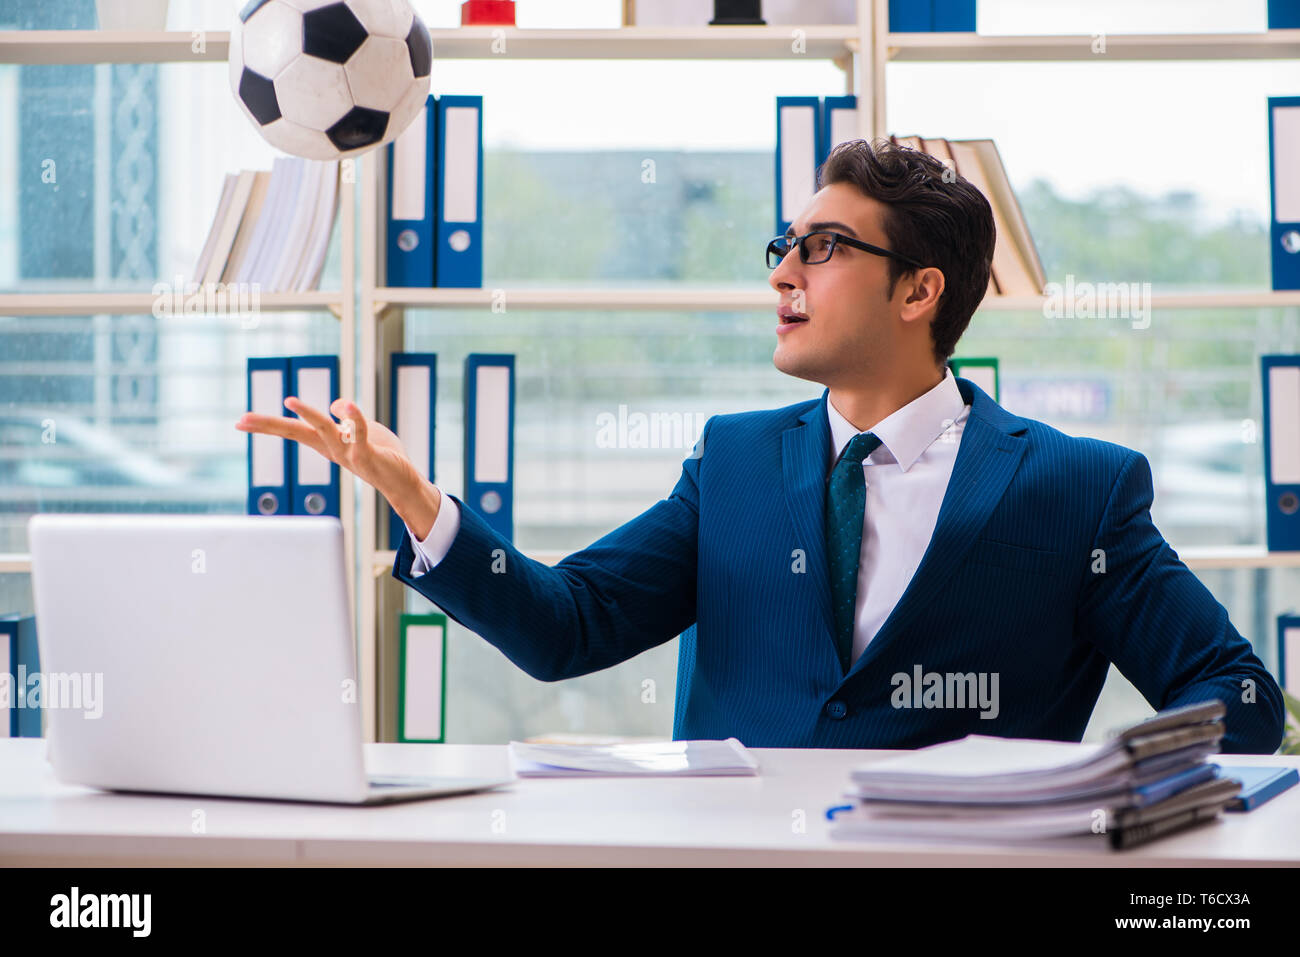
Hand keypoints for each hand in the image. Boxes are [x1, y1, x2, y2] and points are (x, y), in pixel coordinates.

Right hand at [235, 397, 440, 537]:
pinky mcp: (368, 454)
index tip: (240, 420)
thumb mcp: (362, 430)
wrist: (403, 482)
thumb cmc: (382, 455)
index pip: (292, 430)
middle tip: (242, 419)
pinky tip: (347, 405)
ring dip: (308, 416)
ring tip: (290, 401)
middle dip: (269, 426)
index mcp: (326, 443)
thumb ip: (347, 418)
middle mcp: (332, 449)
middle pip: (296, 433)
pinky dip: (354, 419)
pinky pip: (359, 434)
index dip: (267, 425)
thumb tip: (335, 405)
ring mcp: (348, 453)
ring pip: (324, 431)